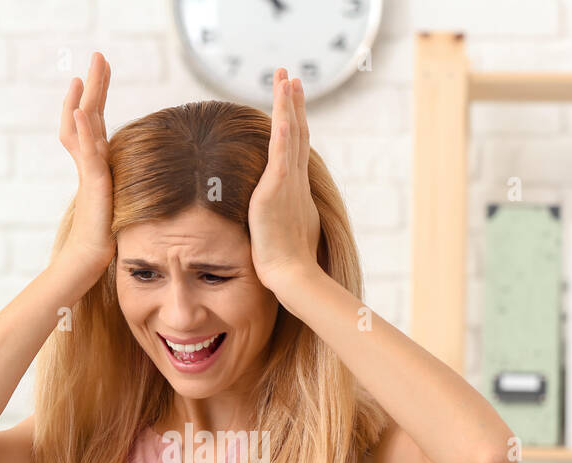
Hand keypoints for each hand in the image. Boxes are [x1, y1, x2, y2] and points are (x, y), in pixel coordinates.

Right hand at [55, 52, 114, 276]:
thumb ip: (126, 189)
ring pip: (83, 127)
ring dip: (85, 97)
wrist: (87, 263)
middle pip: (88, 116)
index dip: (95, 99)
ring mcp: (89, 173)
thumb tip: (147, 185)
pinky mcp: (94, 185)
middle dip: (94, 85)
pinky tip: (82, 108)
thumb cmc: (105, 242)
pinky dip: (82, 129)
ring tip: (84, 73)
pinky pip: (86, 152)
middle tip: (97, 56)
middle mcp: (90, 165)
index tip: (98, 76)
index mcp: (97, 167)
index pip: (94, 124)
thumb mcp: (122, 206)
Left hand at [248, 68, 321, 294]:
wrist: (293, 276)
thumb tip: (273, 220)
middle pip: (297, 133)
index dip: (295, 122)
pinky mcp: (277, 192)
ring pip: (291, 137)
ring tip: (286, 79)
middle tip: (290, 77)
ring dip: (288, 106)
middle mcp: (296, 182)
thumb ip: (279, 217)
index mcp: (296, 189)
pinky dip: (283, 133)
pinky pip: (281, 157)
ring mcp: (289, 185)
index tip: (292, 101)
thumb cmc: (288, 264)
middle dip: (293, 104)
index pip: (296, 148)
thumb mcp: (282, 232)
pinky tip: (282, 114)